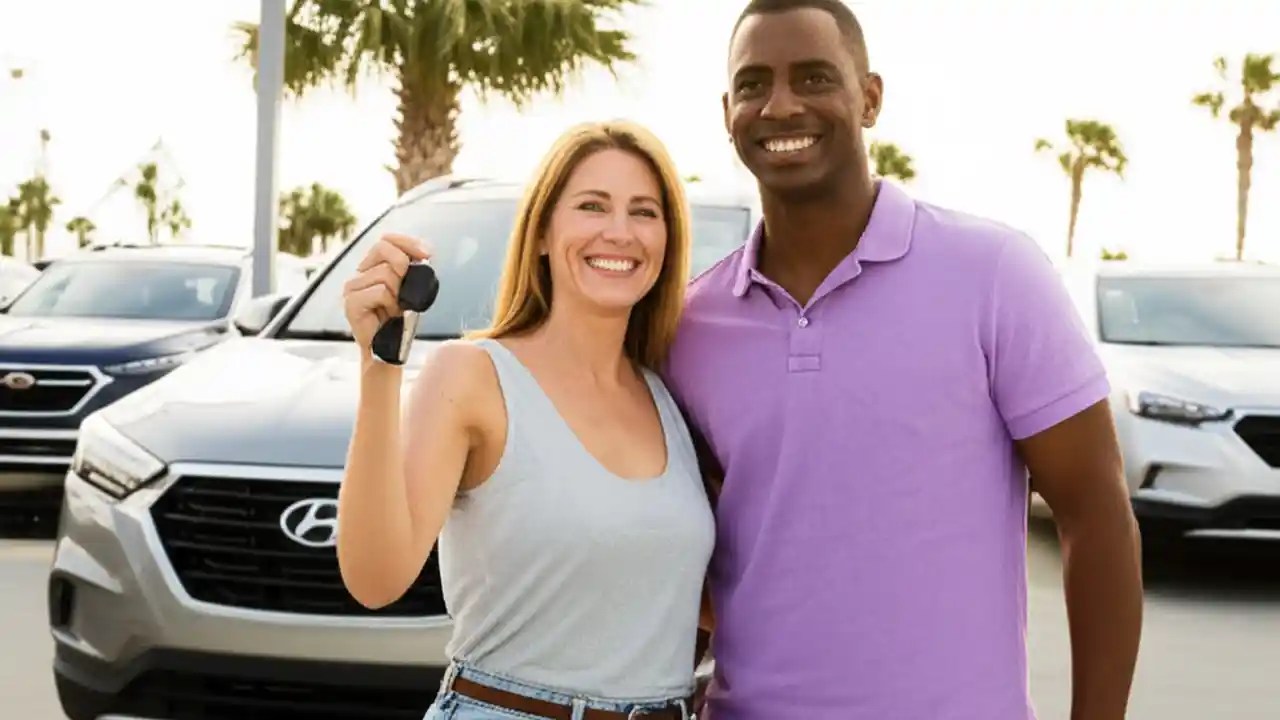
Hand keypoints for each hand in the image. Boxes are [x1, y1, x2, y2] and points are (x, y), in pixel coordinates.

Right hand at [343, 233, 431, 351]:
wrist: (390, 349)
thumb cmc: (401, 320)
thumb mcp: (412, 289)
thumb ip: (415, 269)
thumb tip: (426, 253)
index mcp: (372, 267)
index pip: (386, 239)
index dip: (407, 242)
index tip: (428, 254)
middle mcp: (359, 273)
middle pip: (382, 248)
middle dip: (403, 264)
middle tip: (406, 286)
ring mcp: (352, 287)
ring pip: (385, 273)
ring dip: (398, 292)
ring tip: (394, 308)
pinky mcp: (351, 302)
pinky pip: (380, 291)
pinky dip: (390, 303)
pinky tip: (387, 315)